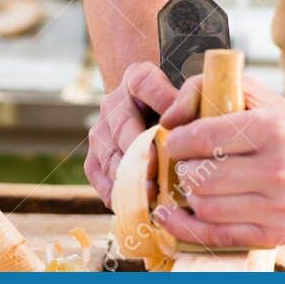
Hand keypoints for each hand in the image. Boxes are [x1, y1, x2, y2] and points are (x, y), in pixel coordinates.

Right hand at [84, 62, 178, 204]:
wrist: (144, 111)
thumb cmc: (174, 107)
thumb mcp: (185, 92)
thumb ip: (191, 101)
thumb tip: (185, 126)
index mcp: (137, 79)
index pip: (147, 83)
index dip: (160, 103)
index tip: (169, 126)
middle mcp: (113, 104)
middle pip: (123, 128)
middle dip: (140, 153)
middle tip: (156, 171)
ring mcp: (99, 132)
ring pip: (109, 156)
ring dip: (128, 177)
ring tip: (149, 194)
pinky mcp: (93, 158)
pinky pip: (99, 178)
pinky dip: (115, 193)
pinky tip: (133, 204)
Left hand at [154, 75, 284, 247]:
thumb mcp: (254, 93)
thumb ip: (204, 89)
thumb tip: (168, 121)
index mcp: (273, 130)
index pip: (205, 139)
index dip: (178, 142)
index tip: (175, 142)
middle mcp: (280, 171)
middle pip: (202, 177)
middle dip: (182, 169)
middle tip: (184, 164)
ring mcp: (282, 208)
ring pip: (207, 208)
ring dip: (187, 196)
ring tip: (190, 184)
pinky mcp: (280, 234)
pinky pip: (219, 237)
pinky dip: (188, 227)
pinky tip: (171, 216)